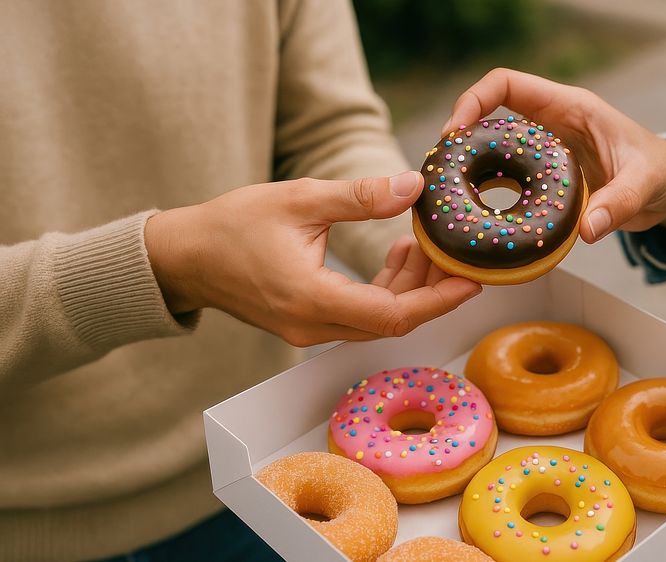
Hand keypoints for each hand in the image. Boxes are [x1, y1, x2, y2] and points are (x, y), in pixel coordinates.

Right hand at [145, 171, 481, 344]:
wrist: (185, 257)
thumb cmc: (233, 225)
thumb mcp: (299, 199)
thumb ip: (359, 197)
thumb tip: (413, 185)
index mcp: (311, 299)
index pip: (392, 314)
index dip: (437, 300)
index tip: (472, 281)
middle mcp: (313, 326)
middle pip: (392, 319)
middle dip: (429, 288)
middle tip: (452, 249)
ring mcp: (309, 330)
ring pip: (378, 318)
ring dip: (408, 286)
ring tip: (423, 242)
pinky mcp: (307, 324)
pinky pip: (360, 315)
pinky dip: (385, 289)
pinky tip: (397, 252)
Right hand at [443, 68, 665, 241]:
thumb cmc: (661, 175)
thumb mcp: (646, 186)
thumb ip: (619, 204)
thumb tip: (587, 231)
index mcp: (569, 108)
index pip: (507, 84)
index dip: (473, 101)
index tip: (455, 132)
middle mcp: (549, 124)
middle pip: (487, 115)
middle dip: (459, 137)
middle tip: (440, 170)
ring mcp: (542, 150)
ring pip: (490, 148)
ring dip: (468, 167)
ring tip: (446, 194)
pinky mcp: (541, 176)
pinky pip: (503, 177)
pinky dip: (485, 191)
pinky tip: (474, 215)